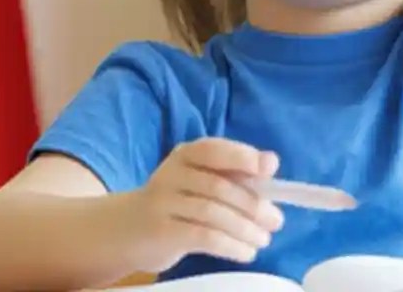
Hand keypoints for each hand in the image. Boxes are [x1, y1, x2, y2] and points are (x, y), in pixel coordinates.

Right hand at [130, 138, 284, 271]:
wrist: (126, 229)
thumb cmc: (176, 202)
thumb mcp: (201, 181)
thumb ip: (234, 173)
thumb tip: (271, 163)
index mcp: (186, 154)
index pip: (215, 149)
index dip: (243, 157)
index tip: (269, 170)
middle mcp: (172, 173)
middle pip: (219, 187)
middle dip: (253, 205)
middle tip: (276, 221)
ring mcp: (163, 201)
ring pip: (213, 213)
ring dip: (245, 228)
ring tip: (263, 240)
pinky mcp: (161, 230)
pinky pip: (203, 236)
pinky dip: (230, 245)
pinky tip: (246, 253)